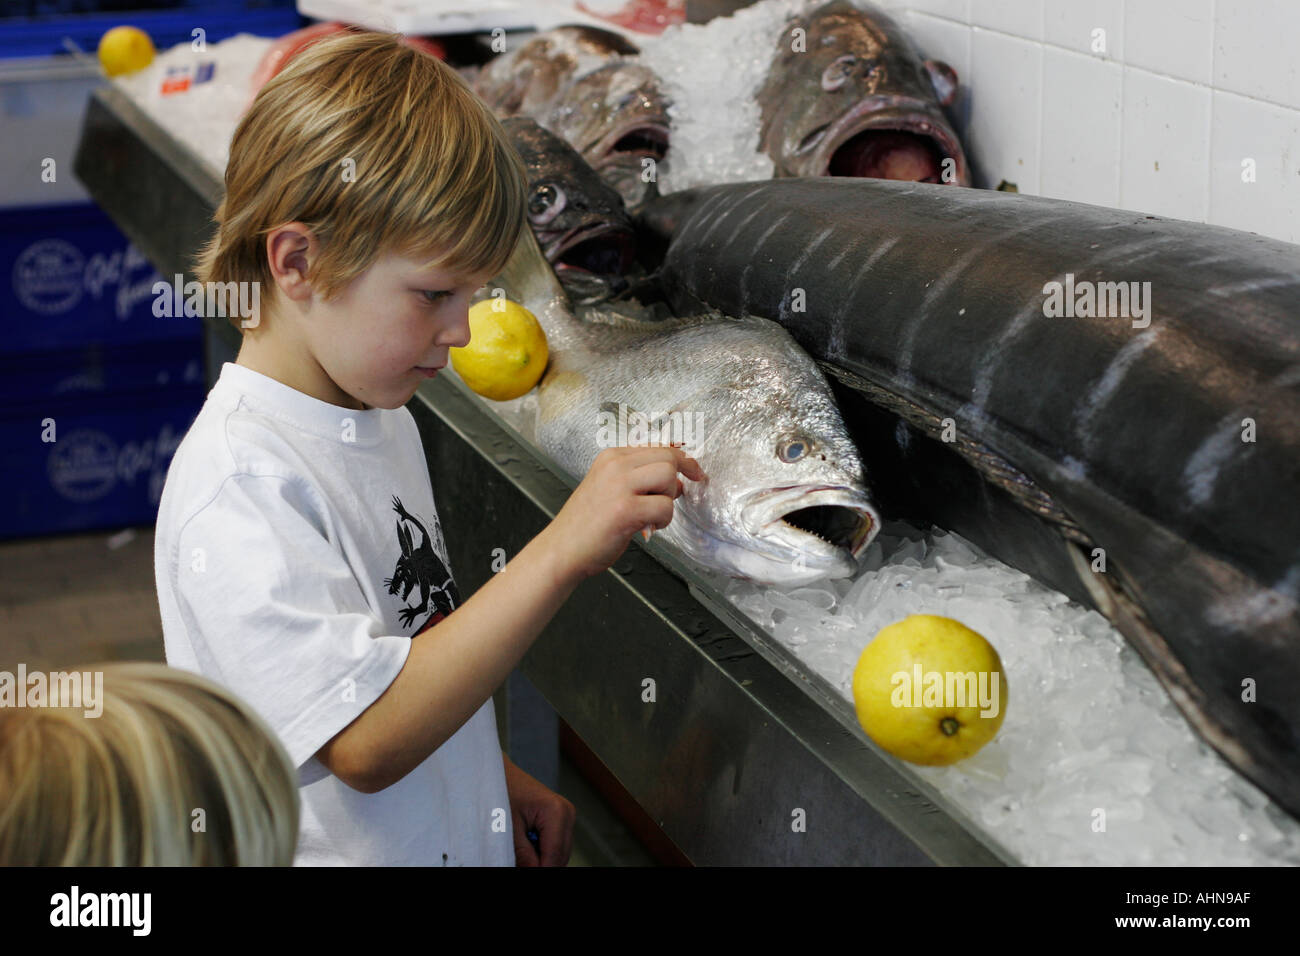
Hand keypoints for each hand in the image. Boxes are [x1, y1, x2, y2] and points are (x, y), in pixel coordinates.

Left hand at [503, 754, 575, 866]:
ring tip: (519, 849)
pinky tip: (525, 843)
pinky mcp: (560, 819)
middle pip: (561, 857)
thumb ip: (523, 855)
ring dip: (541, 858)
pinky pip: (555, 845)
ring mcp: (566, 816)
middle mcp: (567, 813)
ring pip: (559, 853)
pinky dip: (541, 851)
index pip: (555, 856)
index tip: (523, 868)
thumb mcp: (508, 828)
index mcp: (557, 811)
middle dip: (540, 863)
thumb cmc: (500, 790)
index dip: (540, 869)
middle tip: (518, 860)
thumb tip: (533, 871)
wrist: (498, 773)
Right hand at [544, 445, 705, 583]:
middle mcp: (615, 465)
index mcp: (611, 457)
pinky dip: (663, 520)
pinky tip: (648, 527)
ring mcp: (619, 486)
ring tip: (651, 515)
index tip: (693, 471)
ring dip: (669, 500)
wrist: (562, 549)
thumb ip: (641, 479)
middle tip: (667, 500)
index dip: (681, 459)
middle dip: (677, 481)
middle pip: (668, 458)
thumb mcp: (610, 489)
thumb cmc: (587, 524)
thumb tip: (679, 479)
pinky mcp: (625, 509)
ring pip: (669, 477)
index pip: (658, 446)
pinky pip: (665, 506)